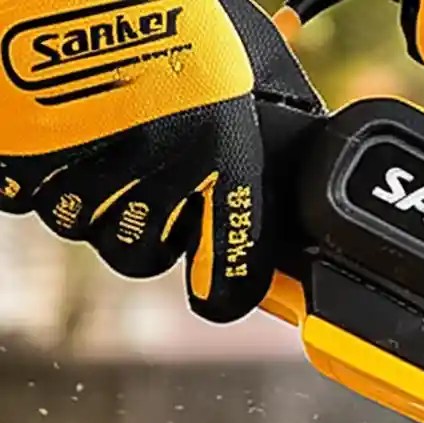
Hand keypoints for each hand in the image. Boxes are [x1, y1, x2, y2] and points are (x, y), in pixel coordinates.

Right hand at [0, 0, 324, 323]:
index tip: (219, 291)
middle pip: (139, 257)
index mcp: (224, 149)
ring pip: (81, 224)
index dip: (226, 288)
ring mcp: (80, 164)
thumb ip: (271, 120)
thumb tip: (295, 157)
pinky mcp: (17, 153)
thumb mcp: (246, 59)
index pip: (231, 275)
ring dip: (90, 193)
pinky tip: (58, 123)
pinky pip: (27, 193)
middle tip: (145, 180)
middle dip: (144, 231)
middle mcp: (157, 167)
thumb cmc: (174, 6)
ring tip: (100, 132)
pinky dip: (38, 169)